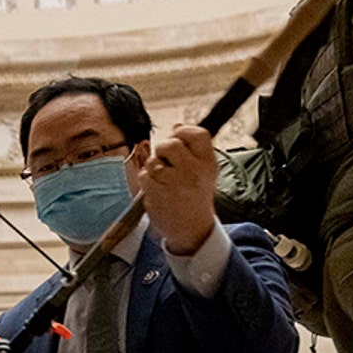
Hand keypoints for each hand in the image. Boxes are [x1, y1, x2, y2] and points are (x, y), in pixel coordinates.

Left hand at [132, 124, 218, 254]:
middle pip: (170, 144)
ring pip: (153, 160)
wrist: (192, 228)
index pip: (198, 134)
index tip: (177, 136)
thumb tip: (177, 124)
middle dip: (162, 149)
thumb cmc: (195, 195)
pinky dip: (146, 181)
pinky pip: (144, 175)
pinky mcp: (158, 193)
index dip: (183, 131)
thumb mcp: (203, 170)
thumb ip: (191, 147)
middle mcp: (194, 172)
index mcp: (208, 163)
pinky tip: (157, 190)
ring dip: (153, 168)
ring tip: (164, 180)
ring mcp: (175, 183)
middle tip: (166, 161)